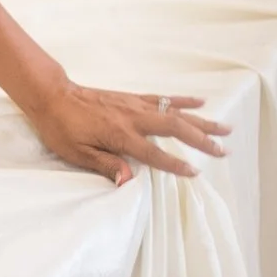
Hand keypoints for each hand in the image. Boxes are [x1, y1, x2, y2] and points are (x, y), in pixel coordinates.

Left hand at [23, 83, 229, 183]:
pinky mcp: (131, 98)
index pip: (154, 154)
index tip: (195, 173)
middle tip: (224, 150)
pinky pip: (162, 99)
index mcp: (120, 135)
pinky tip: (199, 103)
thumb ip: (104, 165)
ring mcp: (134, 105)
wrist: (51, 95)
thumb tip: (128, 181)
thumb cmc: (60, 127)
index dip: (174, 165)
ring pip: (174, 113)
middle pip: (175, 129)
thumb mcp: (76, 152)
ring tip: (225, 128)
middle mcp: (132, 118)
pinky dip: (182, 101)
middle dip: (201, 140)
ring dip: (201, 121)